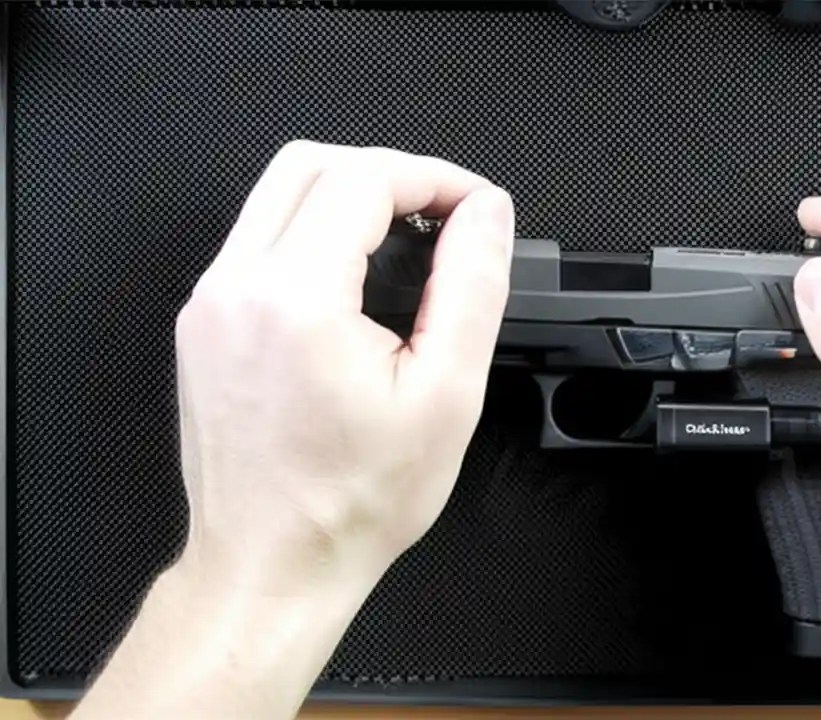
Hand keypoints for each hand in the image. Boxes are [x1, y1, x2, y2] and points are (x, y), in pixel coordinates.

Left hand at [74, 141, 513, 719]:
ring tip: (409, 237)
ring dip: (349, 194)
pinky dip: (313, 231)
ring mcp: (209, 304)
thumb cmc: (356, 500)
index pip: (363, 179)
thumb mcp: (446, 395)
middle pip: (310, 164)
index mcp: (295, 298)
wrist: (270, 567)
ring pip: (277, 195)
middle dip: (389, 173)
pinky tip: (357, 277)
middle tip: (444, 211)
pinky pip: (257, 239)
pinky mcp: (203, 324)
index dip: (432, 177)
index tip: (476, 206)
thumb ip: (470, 286)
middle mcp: (236, 287)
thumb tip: (486, 212)